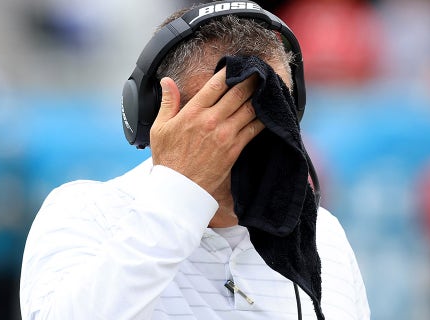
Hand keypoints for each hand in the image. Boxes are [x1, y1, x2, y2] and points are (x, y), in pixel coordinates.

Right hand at [150, 68, 262, 194]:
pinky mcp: (234, 149)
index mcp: (193, 112)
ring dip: (260, 96)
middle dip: (251, 80)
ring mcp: (225, 134)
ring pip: (249, 109)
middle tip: (260, 71)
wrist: (179, 189)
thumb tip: (167, 81)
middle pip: (237, 93)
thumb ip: (168, 103)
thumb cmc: (168, 160)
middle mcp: (211, 120)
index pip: (215, 85)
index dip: (229, 72)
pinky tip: (270, 112)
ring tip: (269, 87)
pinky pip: (254, 129)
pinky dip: (263, 118)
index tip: (237, 65)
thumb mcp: (159, 128)